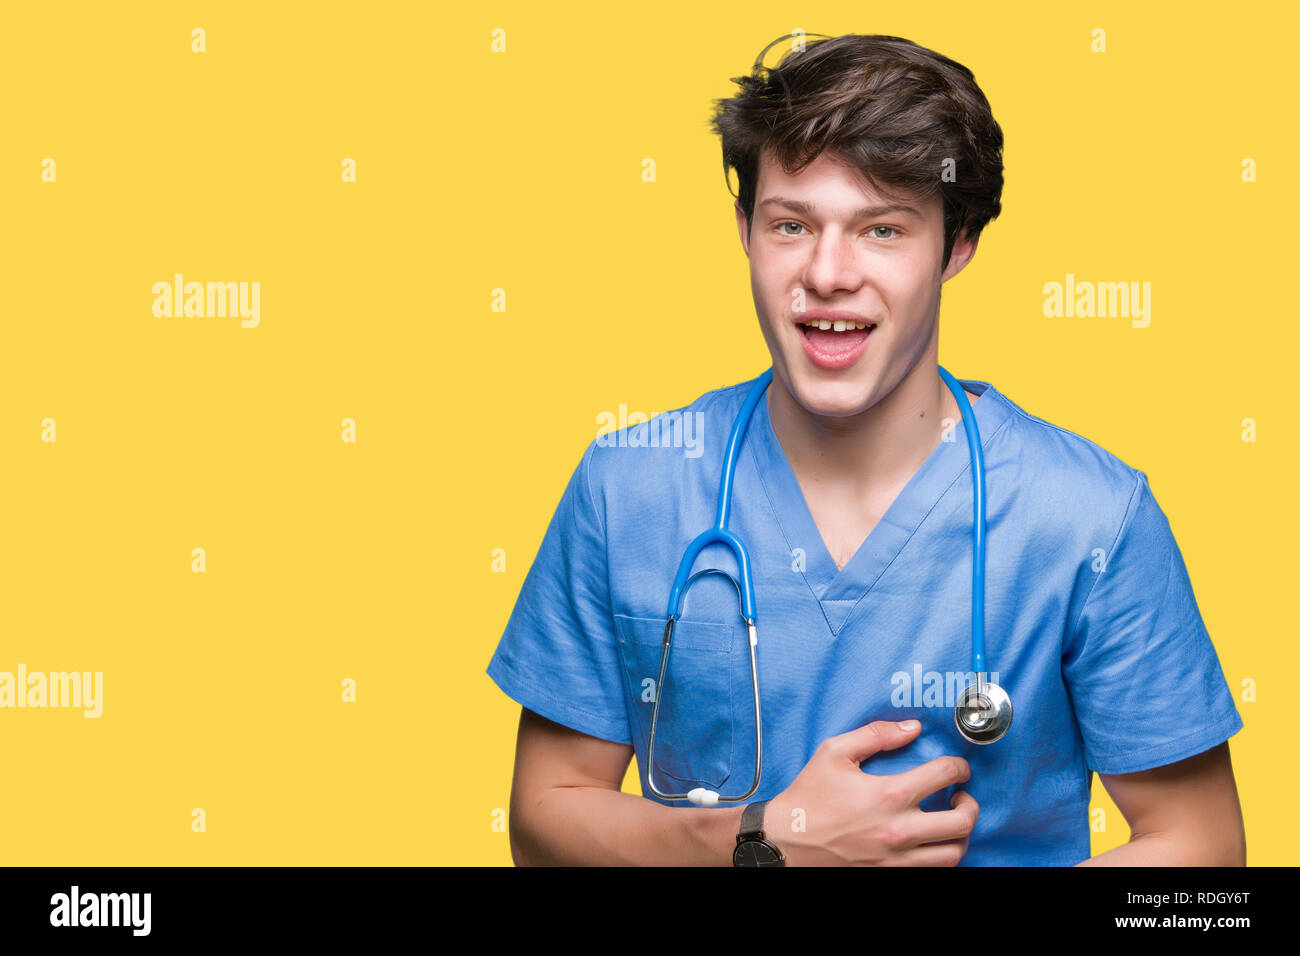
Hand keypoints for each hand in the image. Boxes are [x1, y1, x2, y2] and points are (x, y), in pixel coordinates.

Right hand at [763, 720, 977, 865]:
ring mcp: (896, 857)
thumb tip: (912, 728)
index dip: (959, 767)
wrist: (786, 840)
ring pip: (953, 853)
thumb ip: (876, 735)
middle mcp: (899, 829)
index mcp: (888, 794)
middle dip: (971, 804)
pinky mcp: (889, 873)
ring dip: (961, 835)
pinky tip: (931, 841)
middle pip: (962, 821)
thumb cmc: (808, 796)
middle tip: (961, 796)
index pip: (945, 775)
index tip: (957, 768)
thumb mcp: (834, 753)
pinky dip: (941, 855)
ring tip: (951, 821)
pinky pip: (933, 870)